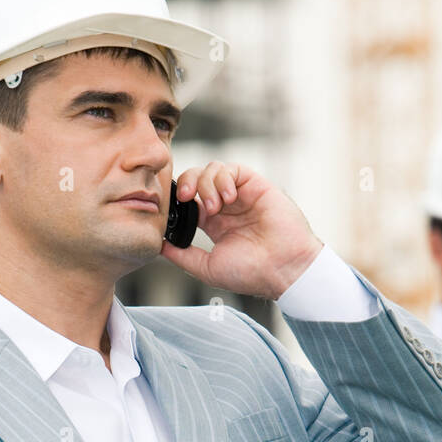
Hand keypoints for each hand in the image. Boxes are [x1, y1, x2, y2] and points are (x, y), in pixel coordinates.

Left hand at [160, 161, 322, 299]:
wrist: (283, 269)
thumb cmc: (251, 272)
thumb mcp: (207, 267)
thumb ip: (182, 255)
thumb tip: (157, 246)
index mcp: (215, 224)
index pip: (189, 200)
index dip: (177, 199)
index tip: (172, 209)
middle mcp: (226, 206)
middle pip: (196, 179)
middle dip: (187, 183)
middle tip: (186, 197)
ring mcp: (240, 194)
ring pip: (211, 170)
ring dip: (206, 185)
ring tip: (215, 207)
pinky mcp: (255, 184)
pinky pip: (231, 168)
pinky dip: (223, 178)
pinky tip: (228, 198)